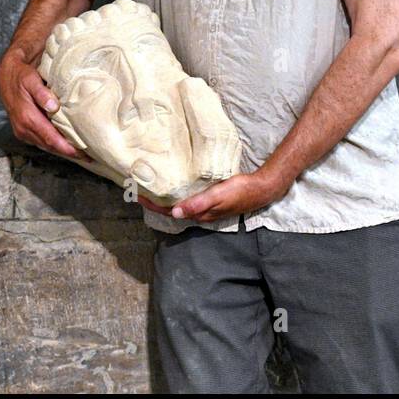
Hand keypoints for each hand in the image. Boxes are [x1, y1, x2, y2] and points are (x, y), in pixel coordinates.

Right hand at [0, 49, 87, 161]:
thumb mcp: (31, 79)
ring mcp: (21, 131)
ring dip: (61, 150)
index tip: (82, 153)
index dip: (67, 148)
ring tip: (79, 152)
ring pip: (44, 146)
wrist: (6, 75)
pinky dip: (52, 144)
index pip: (50, 139)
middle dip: (68, 152)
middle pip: (49, 146)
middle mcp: (23, 128)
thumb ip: (42, 93)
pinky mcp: (22, 131)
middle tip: (87, 156)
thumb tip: (53, 106)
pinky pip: (40, 141)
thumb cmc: (20, 76)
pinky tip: (63, 143)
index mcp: (27, 118)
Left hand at [146, 168, 290, 222]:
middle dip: (154, 201)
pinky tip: (174, 186)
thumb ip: (198, 204)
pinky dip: (177, 193)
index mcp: (198, 213)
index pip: (169, 211)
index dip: (152, 204)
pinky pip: (188, 199)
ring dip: (164, 198)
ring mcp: (205, 208)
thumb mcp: (218, 196)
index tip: (136, 195)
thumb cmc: (239, 191)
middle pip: (171, 209)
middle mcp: (199, 213)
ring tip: (151, 187)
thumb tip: (175, 213)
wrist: (261, 189)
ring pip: (179, 204)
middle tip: (138, 189)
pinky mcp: (210, 200)